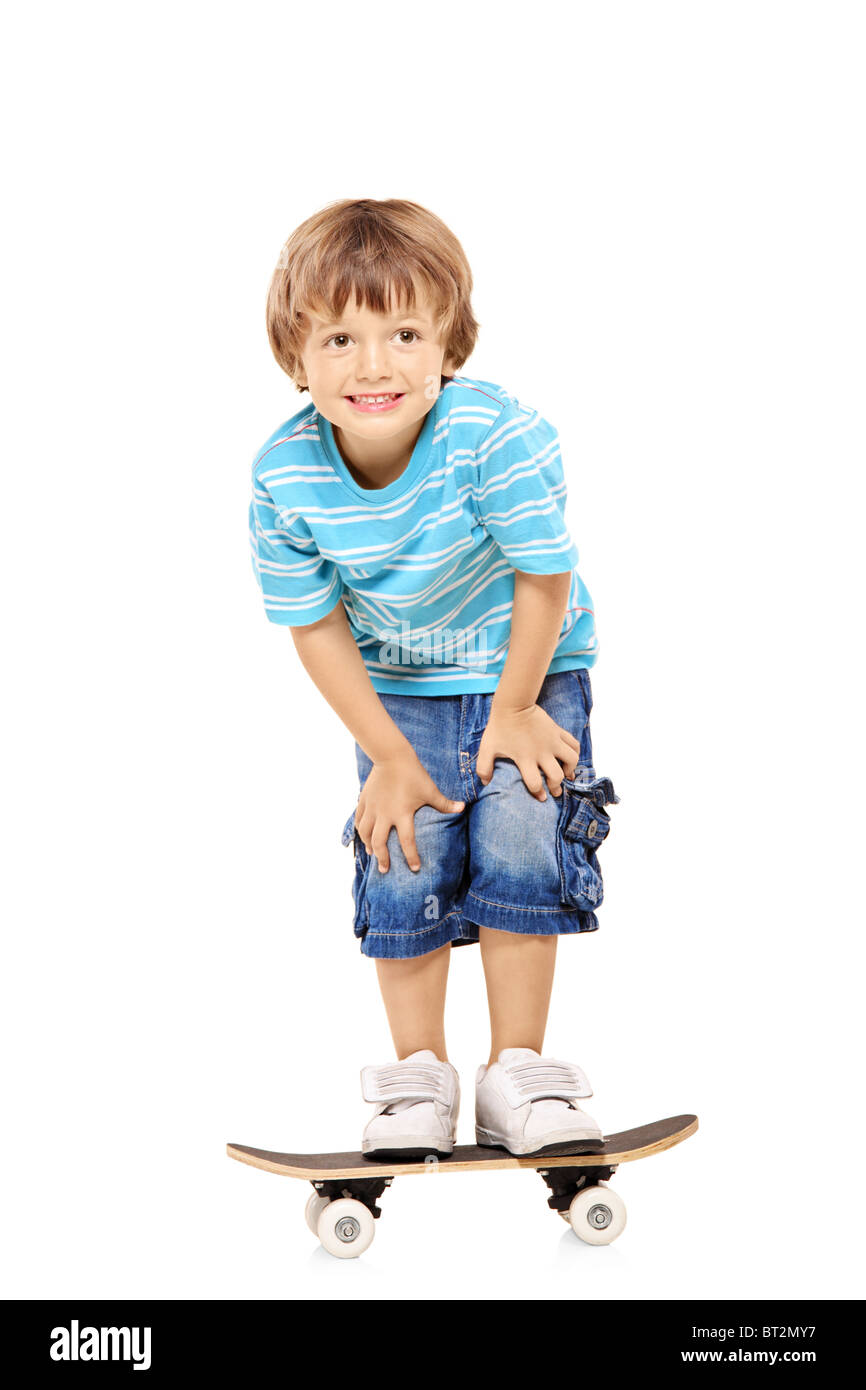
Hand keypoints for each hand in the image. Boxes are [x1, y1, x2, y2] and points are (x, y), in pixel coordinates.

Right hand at [356, 752, 464, 873]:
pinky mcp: (364, 800)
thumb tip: (462, 808)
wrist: (391, 755)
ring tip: (372, 854)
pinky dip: (360, 830)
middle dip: (383, 859)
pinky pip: (359, 819)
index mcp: (402, 814)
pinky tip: (363, 835)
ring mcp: (372, 808)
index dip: (411, 857)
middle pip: (380, 842)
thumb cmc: (413, 773)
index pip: (407, 841)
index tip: (415, 868)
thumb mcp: (430, 790)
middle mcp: (384, 814)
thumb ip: (444, 803)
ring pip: (365, 833)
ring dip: (369, 846)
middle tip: (385, 870)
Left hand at [476, 704, 580, 801]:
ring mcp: (552, 741)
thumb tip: (486, 783)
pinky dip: (576, 752)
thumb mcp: (487, 748)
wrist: (513, 704)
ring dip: (570, 770)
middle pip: (556, 776)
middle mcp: (542, 752)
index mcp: (525, 759)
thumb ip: (483, 768)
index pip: (535, 783)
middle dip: (556, 786)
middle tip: (555, 791)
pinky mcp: (557, 731)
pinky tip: (570, 758)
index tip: (541, 797)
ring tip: (566, 774)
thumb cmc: (499, 727)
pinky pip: (574, 744)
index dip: (538, 793)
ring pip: (571, 760)